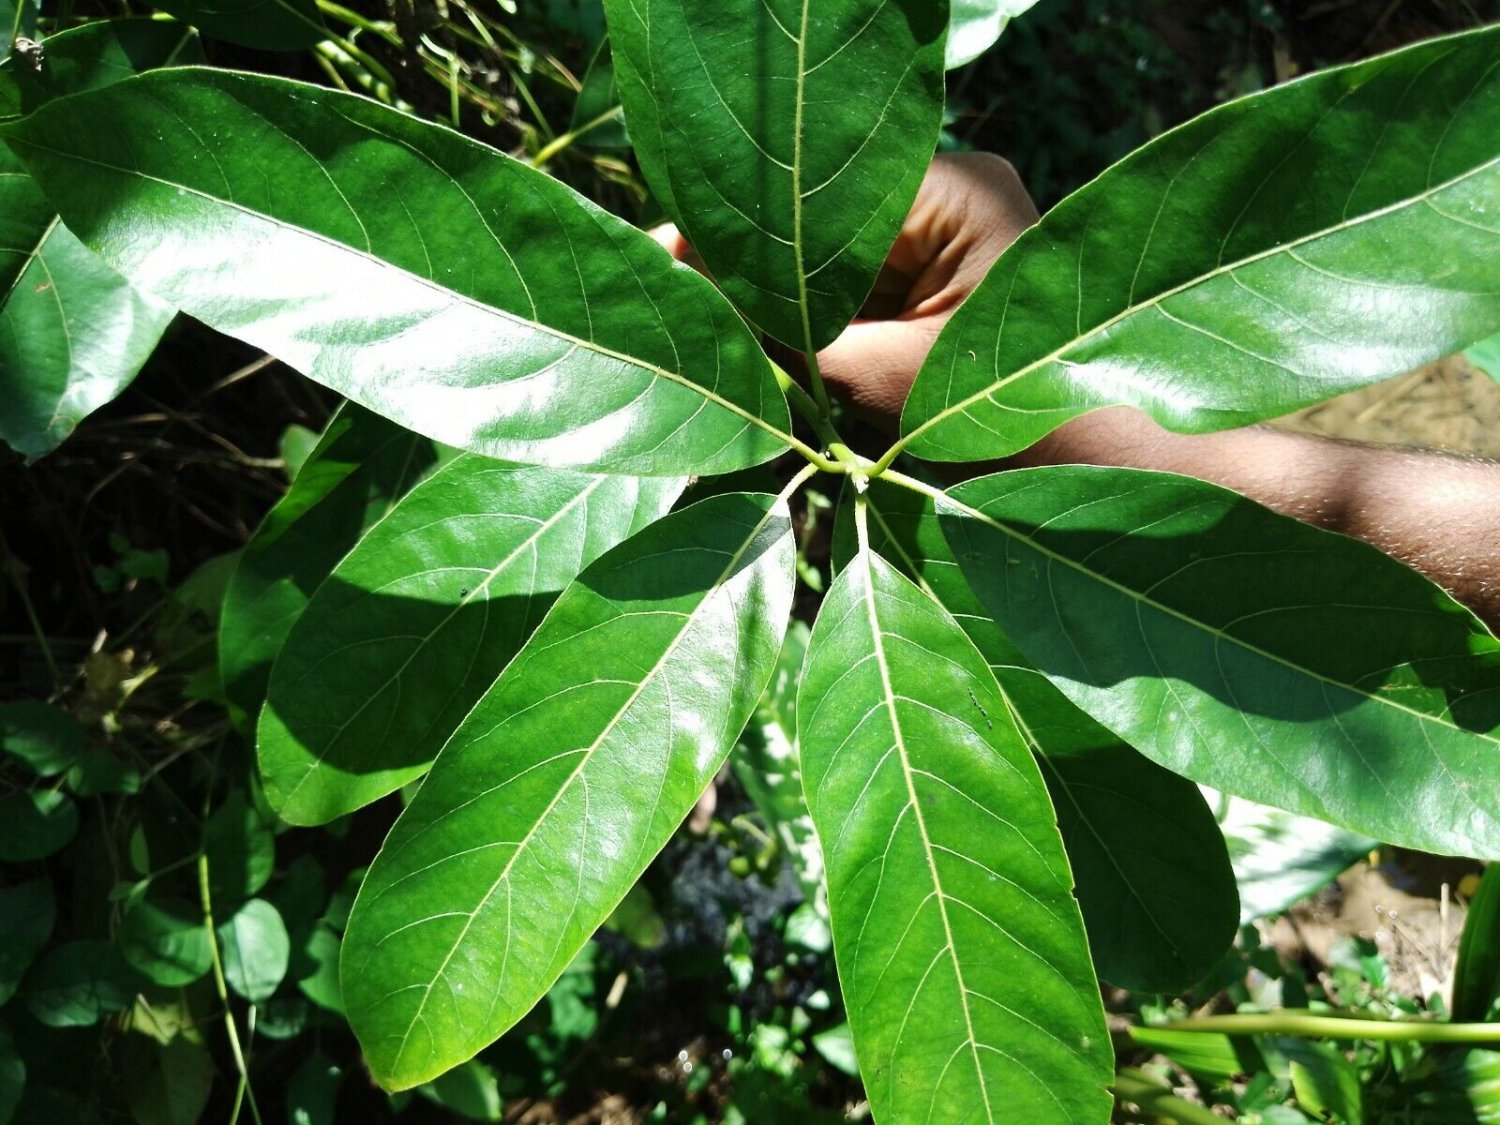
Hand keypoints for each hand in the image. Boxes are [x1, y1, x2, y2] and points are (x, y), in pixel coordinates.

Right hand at [649, 152, 1039, 432]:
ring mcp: (947, 247)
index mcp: (959, 193)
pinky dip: (810, 334)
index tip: (666, 259)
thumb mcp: (888, 379)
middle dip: (751, 270)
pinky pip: (853, 300)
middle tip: (673, 300)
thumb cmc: (1025, 426)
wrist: (1105, 471)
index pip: (819, 192)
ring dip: (777, 307)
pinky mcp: (938, 293)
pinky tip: (763, 362)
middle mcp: (954, 202)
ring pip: (829, 266)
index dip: (739, 230)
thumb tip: (699, 314)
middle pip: (820, 225)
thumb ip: (792, 343)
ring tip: (713, 342)